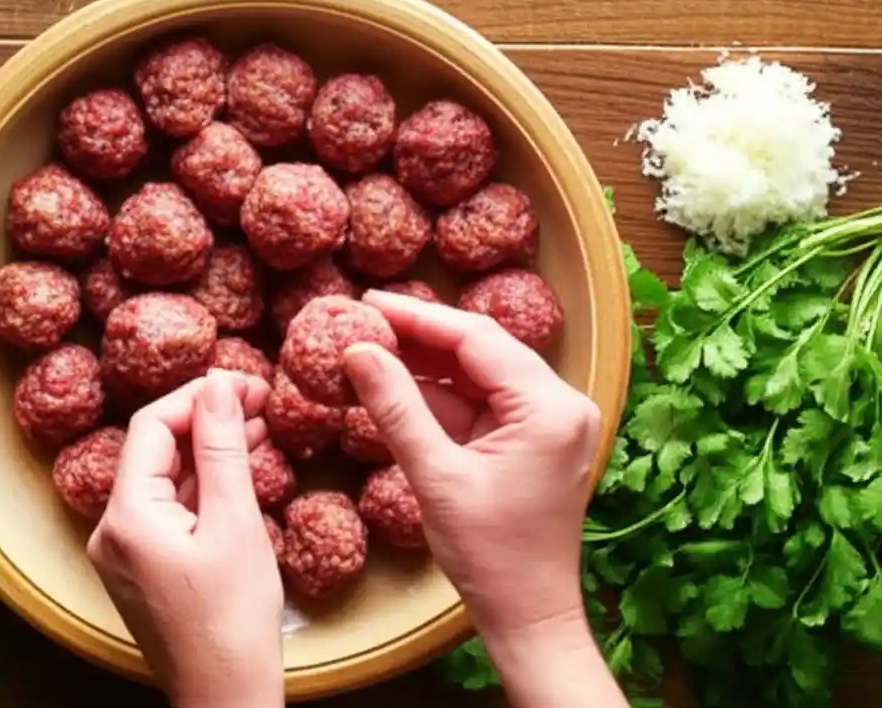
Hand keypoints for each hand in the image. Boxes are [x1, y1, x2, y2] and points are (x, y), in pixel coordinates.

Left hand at [88, 371, 283, 707]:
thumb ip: (223, 449)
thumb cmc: (233, 621)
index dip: (198, 397)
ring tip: (258, 426)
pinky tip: (239, 470)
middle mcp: (112, 530)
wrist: (225, 698)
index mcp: (126, 516)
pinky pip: (170, 509)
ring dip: (208, 451)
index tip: (245, 384)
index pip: (152, 426)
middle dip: (206, 421)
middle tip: (259, 400)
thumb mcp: (234, 522)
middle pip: (156, 451)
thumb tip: (218, 385)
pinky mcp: (144, 567)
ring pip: (165, 479)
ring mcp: (125, 551)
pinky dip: (203, 487)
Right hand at [344, 290, 625, 707]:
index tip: (368, 303)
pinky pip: (482, 404)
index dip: (418, 318)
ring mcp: (551, 424)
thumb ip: (396, 408)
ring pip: (479, 376)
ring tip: (371, 350)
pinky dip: (441, 398)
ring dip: (427, 367)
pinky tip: (397, 387)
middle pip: (481, 351)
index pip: (477, 341)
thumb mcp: (435, 477)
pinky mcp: (534, 442)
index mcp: (550, 409)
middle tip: (363, 321)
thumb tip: (358, 351)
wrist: (528, 616)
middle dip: (421, 337)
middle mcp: (561, 406)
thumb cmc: (490, 556)